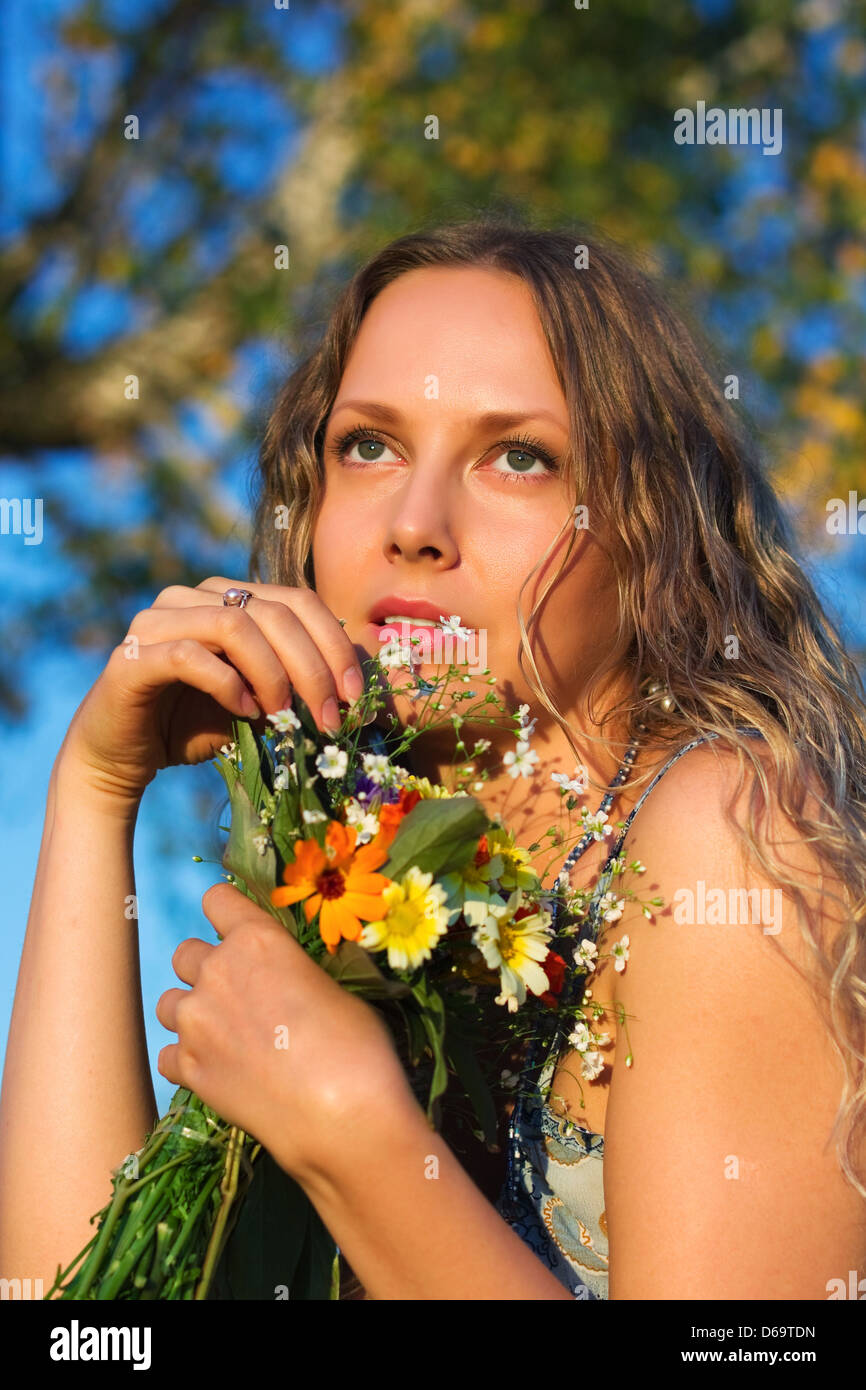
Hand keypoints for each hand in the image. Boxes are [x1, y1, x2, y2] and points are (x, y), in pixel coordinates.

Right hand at [58, 577, 366, 806]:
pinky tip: (244, 714)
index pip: (297, 601)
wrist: (122, 758)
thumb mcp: (259, 704)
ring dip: (273, 674)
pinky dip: (228, 685)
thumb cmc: (195, 726)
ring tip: (286, 717)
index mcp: (228, 598)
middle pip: (273, 611)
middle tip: (332, 718)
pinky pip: (190, 656)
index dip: (334, 644)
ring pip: (234, 625)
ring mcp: (158, 621)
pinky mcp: (132, 656)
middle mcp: (192, 597)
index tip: (355, 695)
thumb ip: (296, 687)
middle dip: (313, 667)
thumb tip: (353, 695)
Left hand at [155, 882, 418, 1188]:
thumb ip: (292, 973)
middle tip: (238, 995)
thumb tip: (285, 983)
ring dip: (191, 1012)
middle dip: (206, 967)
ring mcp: (195, 1022)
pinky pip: (168, 1054)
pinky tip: (219, 1070)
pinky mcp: (188, 1069)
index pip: (217, 900)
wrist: (341, 1116)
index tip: (238, 931)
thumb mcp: (333, 988)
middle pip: (185, 952)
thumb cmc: (355, 1046)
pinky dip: (187, 1059)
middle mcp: (216, 971)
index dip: (227, 914)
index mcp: (256, 939)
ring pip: (168, 1002)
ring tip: (223, 1035)